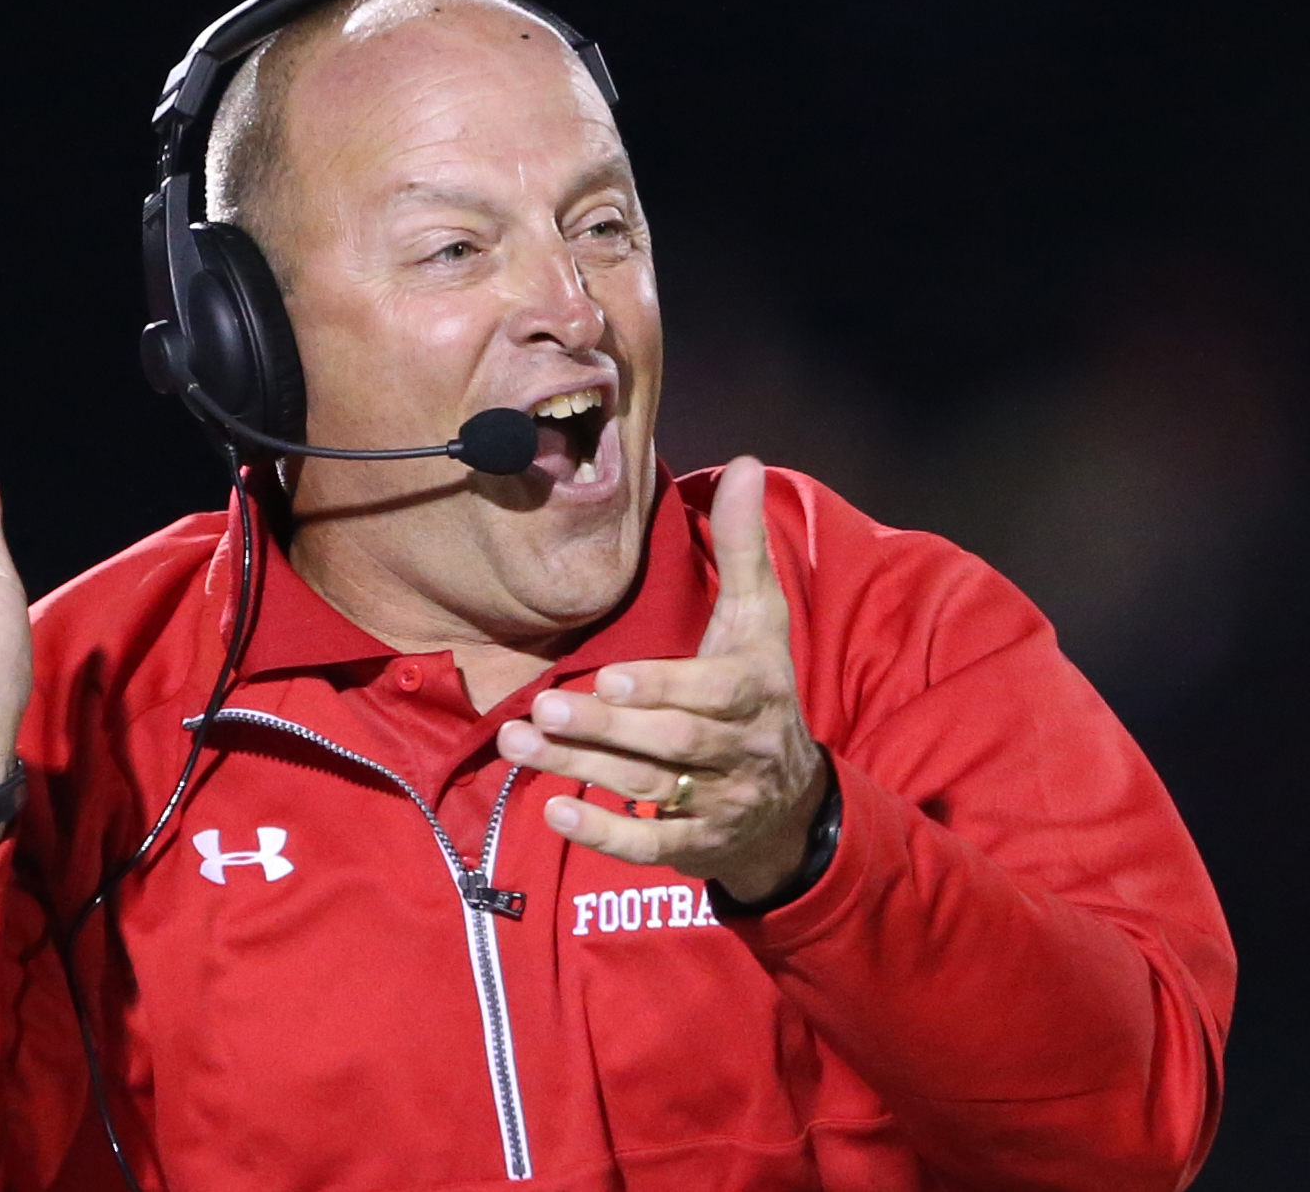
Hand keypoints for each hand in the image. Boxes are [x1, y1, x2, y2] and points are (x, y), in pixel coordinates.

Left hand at [498, 456, 825, 903]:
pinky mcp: (695, 845)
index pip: (709, 694)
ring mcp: (717, 802)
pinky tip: (556, 811)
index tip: (609, 677)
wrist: (792, 803)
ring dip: (581, 767)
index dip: (661, 689)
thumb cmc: (760, 692)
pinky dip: (605, 834)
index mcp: (753, 691)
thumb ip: (743, 547)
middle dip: (606, 728)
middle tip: (542, 708)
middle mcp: (740, 751)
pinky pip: (651, 846)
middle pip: (670, 744)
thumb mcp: (759, 621)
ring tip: (517, 743)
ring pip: (647, 789)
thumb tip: (742, 462)